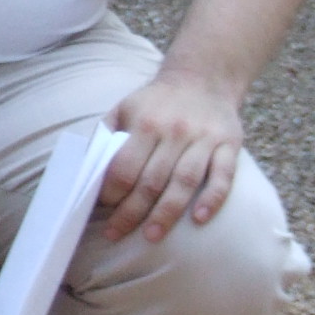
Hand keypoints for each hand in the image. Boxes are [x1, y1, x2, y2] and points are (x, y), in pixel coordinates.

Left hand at [100, 72, 243, 242]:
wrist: (203, 77)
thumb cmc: (156, 102)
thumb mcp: (124, 109)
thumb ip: (106, 135)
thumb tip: (86, 168)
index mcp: (144, 124)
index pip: (124, 166)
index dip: (111, 191)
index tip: (101, 209)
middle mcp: (174, 132)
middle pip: (151, 180)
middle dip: (132, 211)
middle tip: (117, 234)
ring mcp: (204, 139)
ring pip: (184, 182)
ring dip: (168, 212)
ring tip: (152, 236)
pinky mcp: (229, 145)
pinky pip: (223, 175)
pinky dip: (213, 198)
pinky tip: (200, 219)